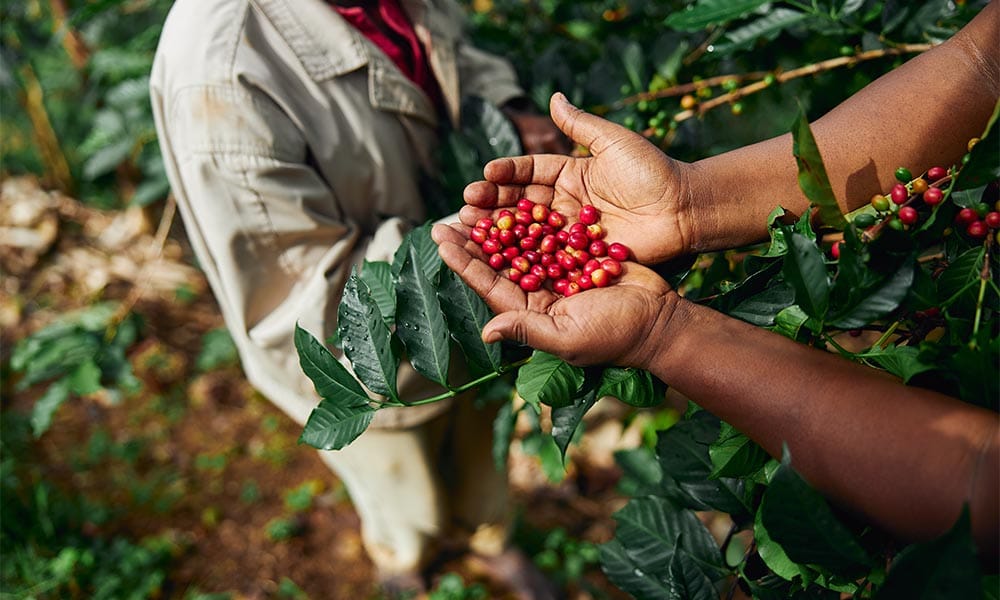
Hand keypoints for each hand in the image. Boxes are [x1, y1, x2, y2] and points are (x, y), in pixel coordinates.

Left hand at [432, 222, 679, 367]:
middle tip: (451, 213)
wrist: (661, 319)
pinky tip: (517, 197)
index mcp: (530, 312)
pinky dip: (533, 217)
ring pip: (521, 243)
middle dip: (475, 239)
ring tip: (477, 201)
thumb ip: (527, 330)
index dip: (464, 261)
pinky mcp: (579, 256)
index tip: (441, 238)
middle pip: (499, 261)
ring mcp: (559, 273)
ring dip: (500, 223)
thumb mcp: (568, 337)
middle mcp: (539, 292)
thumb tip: (487, 333)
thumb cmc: (615, 335)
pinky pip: (550, 233)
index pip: (489, 284)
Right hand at [465, 92, 694, 264]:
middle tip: (466, 205)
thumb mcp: (614, 142)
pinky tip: (499, 258)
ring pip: (528, 231)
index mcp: (570, 173)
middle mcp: (566, 203)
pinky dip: (523, 257)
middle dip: (492, 204)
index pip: (530, 172)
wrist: (684, 209)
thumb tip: (554, 96)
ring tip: (471, 228)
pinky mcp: (580, 256)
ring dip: (499, 231)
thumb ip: (581, 125)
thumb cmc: (653, 171)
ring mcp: (570, 232)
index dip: (506, 173)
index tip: (485, 173)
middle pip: (521, 203)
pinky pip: (548, 256)